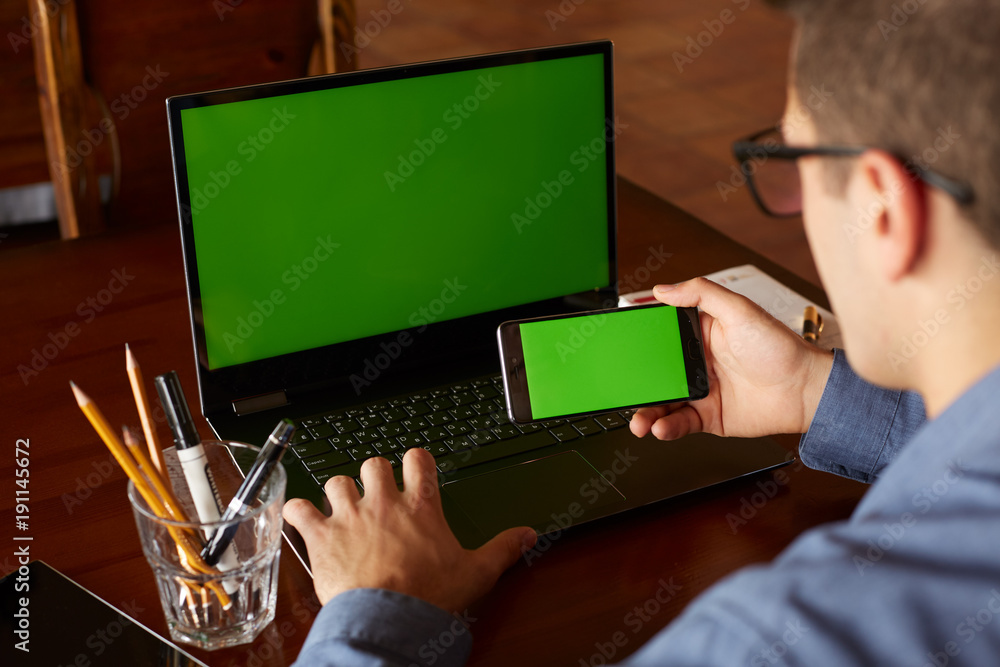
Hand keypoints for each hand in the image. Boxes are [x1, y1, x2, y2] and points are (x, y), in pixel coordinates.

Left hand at [282, 448, 536, 611]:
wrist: (390, 619)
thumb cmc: (430, 596)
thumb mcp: (477, 572)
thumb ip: (503, 549)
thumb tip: (528, 536)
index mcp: (421, 506)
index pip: (418, 459)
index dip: (415, 460)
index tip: (414, 468)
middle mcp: (384, 502)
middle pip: (373, 463)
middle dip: (373, 474)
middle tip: (376, 493)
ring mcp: (349, 516)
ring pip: (337, 481)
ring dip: (338, 491)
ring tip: (341, 507)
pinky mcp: (321, 536)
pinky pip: (299, 509)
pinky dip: (297, 511)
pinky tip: (300, 516)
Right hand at [629, 277, 833, 440]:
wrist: (805, 390)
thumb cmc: (779, 347)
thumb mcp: (739, 310)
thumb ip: (701, 293)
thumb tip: (662, 289)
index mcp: (699, 333)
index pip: (659, 334)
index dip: (637, 339)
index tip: (617, 343)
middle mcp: (696, 362)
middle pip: (654, 372)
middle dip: (634, 383)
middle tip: (619, 388)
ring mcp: (700, 390)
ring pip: (662, 402)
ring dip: (646, 412)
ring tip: (638, 420)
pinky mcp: (708, 416)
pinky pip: (680, 422)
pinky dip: (667, 427)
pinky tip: (661, 427)